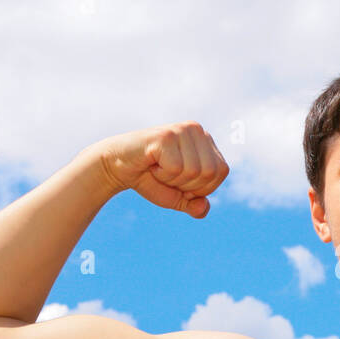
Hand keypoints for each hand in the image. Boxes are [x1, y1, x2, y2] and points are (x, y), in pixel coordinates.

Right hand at [89, 122, 228, 216]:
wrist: (117, 167)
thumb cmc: (150, 179)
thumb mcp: (177, 196)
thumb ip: (195, 205)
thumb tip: (203, 208)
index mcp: (206, 141)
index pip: (221, 172)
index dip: (202, 186)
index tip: (179, 180)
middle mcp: (197, 130)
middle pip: (210, 173)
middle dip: (188, 185)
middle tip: (167, 175)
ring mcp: (182, 130)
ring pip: (194, 172)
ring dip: (173, 180)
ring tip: (158, 169)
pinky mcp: (167, 135)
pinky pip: (176, 168)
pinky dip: (162, 175)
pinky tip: (151, 164)